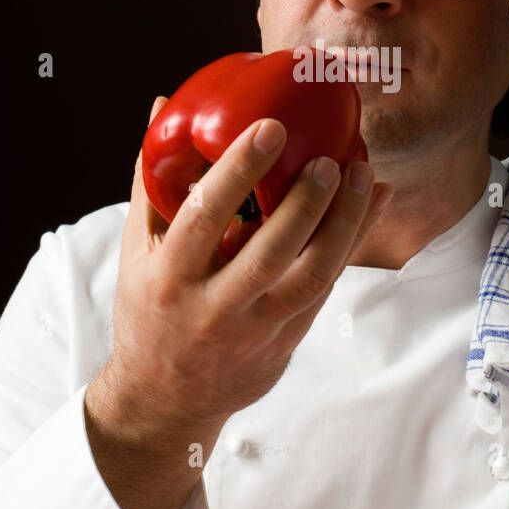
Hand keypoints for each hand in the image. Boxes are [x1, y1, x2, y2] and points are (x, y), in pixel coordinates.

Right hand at [106, 98, 393, 442]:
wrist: (165, 401)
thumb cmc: (149, 310)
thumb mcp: (136, 251)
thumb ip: (153, 181)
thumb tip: (163, 106)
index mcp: (169, 276)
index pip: (204, 216)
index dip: (239, 169)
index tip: (270, 127)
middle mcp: (214, 306)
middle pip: (268, 251)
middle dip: (305, 203)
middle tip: (332, 158)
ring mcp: (256, 328)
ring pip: (310, 276)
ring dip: (344, 224)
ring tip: (364, 176)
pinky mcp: (287, 339)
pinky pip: (326, 289)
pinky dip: (351, 245)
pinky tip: (371, 206)